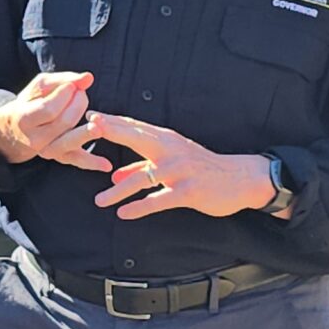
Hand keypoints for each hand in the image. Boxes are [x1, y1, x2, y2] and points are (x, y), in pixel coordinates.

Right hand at [0, 71, 112, 170]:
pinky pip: (77, 161)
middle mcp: (35, 139)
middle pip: (63, 123)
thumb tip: (88, 78)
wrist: (17, 129)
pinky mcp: (61, 157)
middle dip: (77, 105)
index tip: (71, 86)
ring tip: (99, 126)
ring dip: (86, 134)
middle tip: (81, 94)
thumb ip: (64, 79)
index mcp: (25, 118)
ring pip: (69, 143)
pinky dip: (93, 163)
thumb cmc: (32, 101)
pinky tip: (106, 165)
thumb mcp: (41, 86)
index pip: (48, 109)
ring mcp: (48, 150)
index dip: (63, 96)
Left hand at [82, 114, 274, 219]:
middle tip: (90, 127)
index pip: (135, 127)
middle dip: (113, 131)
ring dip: (119, 190)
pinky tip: (124, 213)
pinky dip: (140, 207)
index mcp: (166, 140)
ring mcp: (179, 170)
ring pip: (143, 177)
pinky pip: (159, 199)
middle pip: (137, 138)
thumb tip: (114, 175)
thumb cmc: (202, 168)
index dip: (112, 121)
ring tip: (99, 200)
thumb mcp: (172, 161)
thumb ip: (142, 166)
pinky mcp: (188, 191)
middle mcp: (171, 150)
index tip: (89, 115)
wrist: (239, 178)